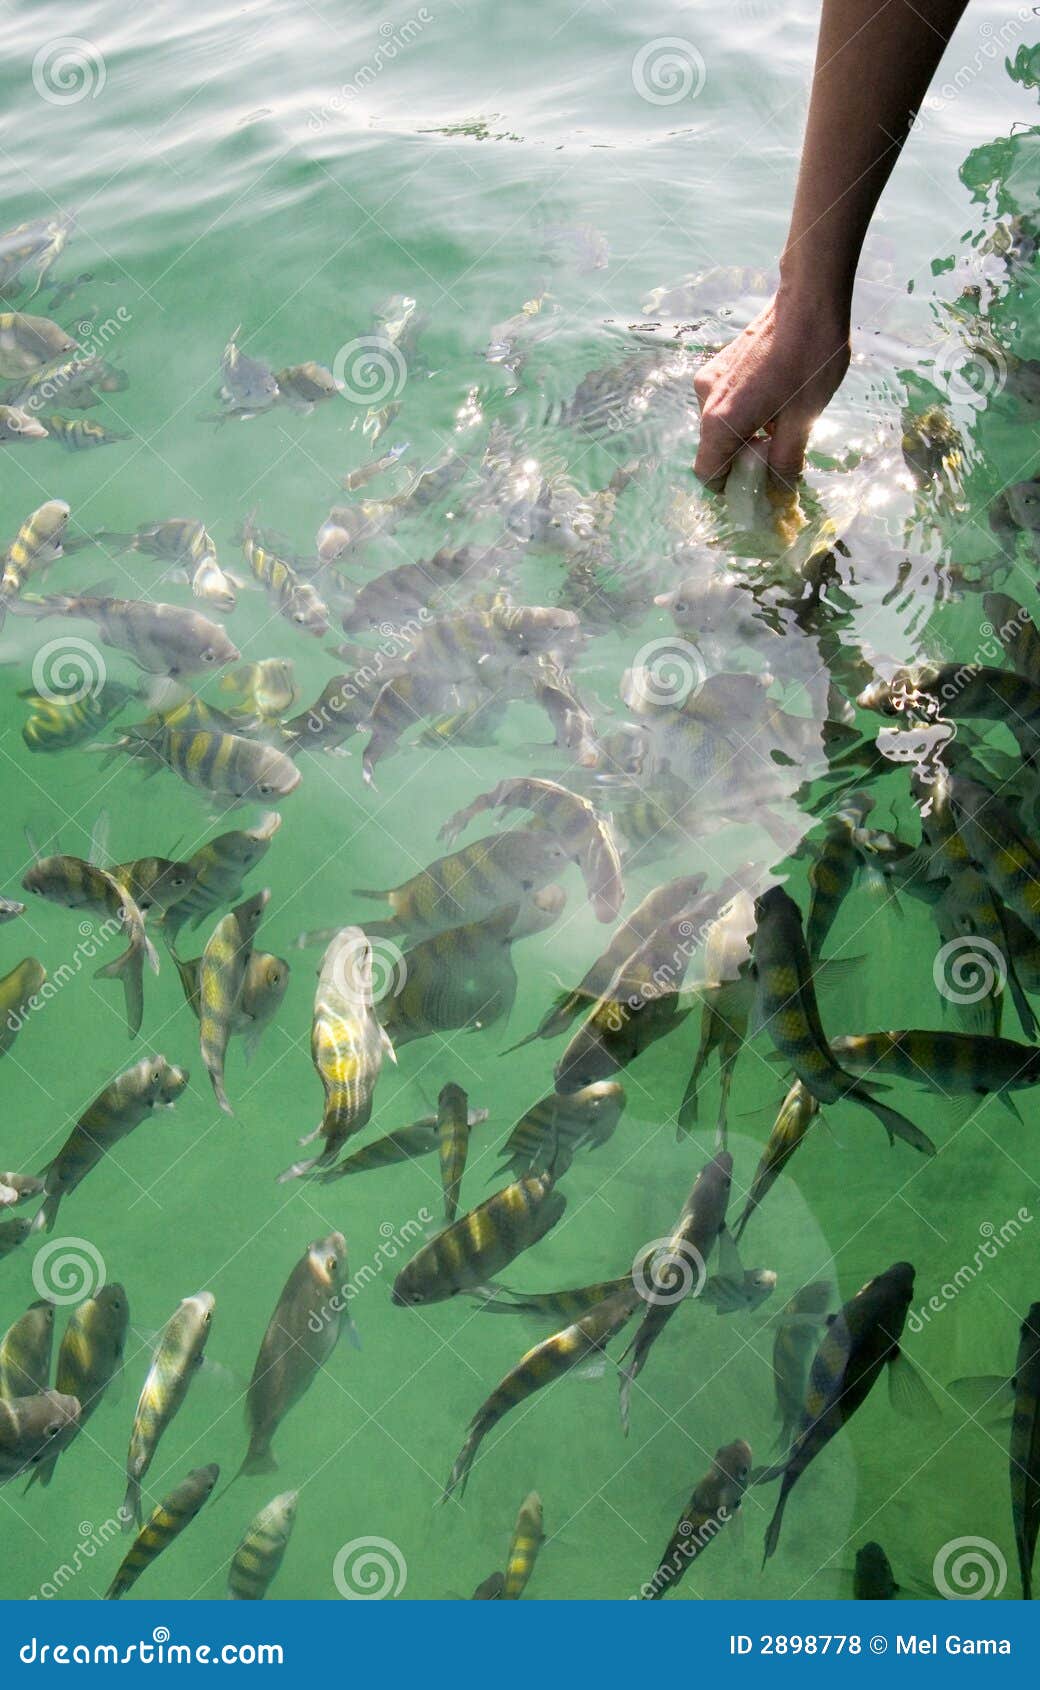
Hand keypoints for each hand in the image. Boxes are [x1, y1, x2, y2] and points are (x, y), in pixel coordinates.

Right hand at [693, 290, 850, 490]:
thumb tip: (780, 493)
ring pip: (722, 426)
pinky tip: (778, 399)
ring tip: (784, 422)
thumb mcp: (803, 420)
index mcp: (720, 422)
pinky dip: (747, 413)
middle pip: (715, 450)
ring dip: (748, 435)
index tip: (759, 485)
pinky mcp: (720, 363)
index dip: (732, 487)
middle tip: (780, 455)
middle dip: (744, 460)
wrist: (809, 297)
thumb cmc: (809, 359)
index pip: (708, 474)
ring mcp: (710, 379)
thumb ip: (786, 462)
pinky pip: (726, 403)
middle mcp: (705, 401)